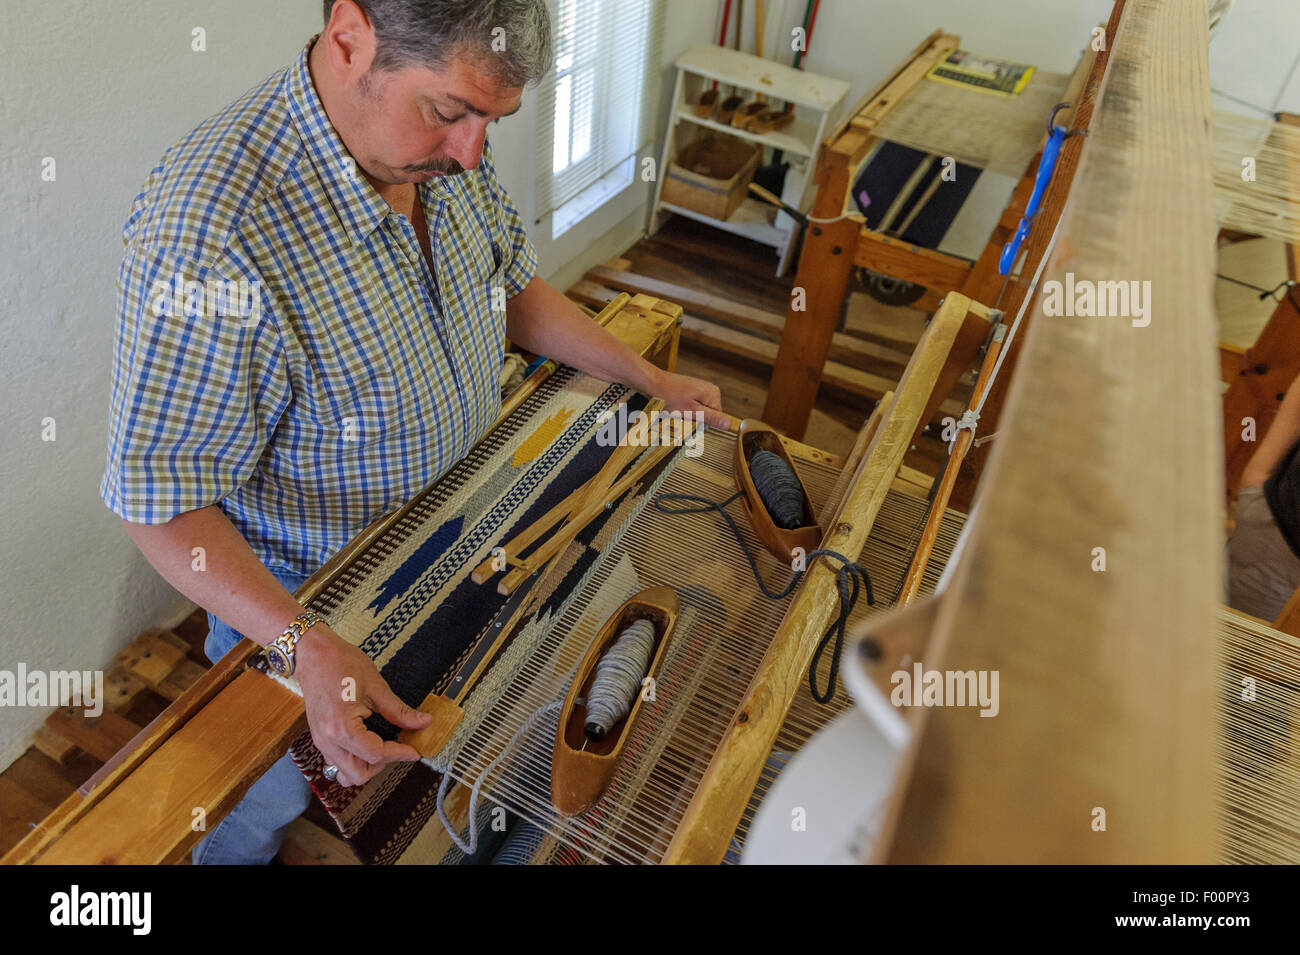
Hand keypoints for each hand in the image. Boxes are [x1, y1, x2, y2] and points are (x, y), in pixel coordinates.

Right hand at [295, 625, 432, 787]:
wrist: (313, 653)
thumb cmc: (342, 664)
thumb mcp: (376, 687)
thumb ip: (400, 711)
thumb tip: (424, 722)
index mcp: (342, 728)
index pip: (375, 755)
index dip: (399, 754)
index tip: (415, 751)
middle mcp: (328, 741)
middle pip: (357, 775)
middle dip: (381, 765)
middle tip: (398, 748)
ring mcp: (321, 741)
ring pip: (344, 773)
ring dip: (366, 767)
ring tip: (382, 747)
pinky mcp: (319, 737)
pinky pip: (337, 762)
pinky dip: (354, 760)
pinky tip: (368, 743)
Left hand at [652, 369, 729, 429]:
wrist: (653, 383)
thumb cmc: (669, 396)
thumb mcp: (692, 411)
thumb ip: (711, 418)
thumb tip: (728, 425)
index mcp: (713, 394)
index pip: (715, 418)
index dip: (702, 423)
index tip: (689, 421)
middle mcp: (709, 390)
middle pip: (707, 414)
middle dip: (694, 419)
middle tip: (680, 416)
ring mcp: (700, 389)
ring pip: (698, 411)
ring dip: (686, 415)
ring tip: (675, 410)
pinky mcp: (691, 390)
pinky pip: (691, 406)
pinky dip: (682, 410)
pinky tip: (674, 407)